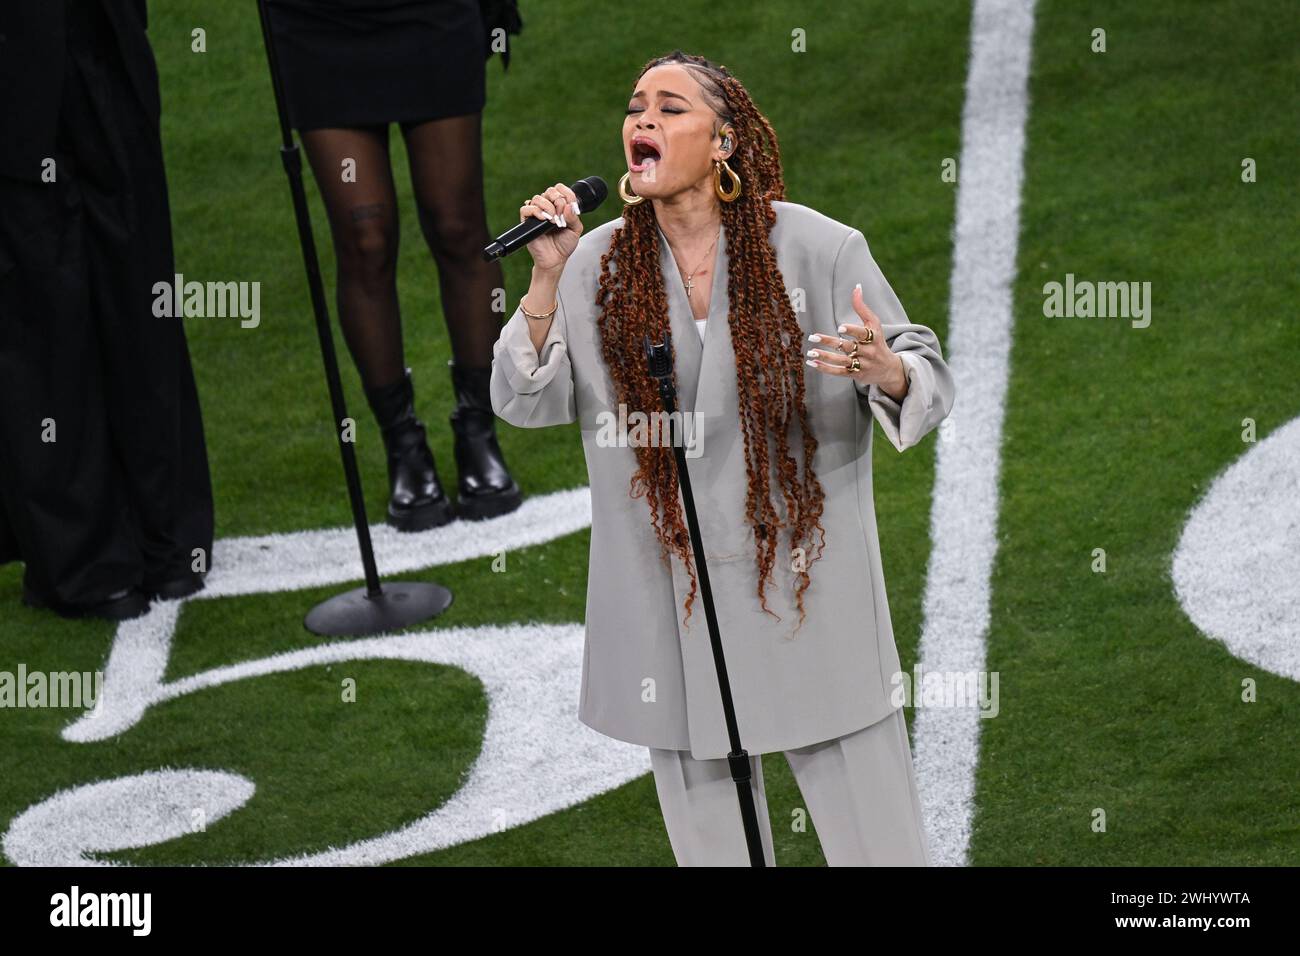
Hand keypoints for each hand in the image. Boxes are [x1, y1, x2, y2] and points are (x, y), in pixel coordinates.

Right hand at [520, 182, 584, 274]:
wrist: (555, 260)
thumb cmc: (564, 245)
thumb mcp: (575, 230)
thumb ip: (573, 217)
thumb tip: (568, 205)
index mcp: (560, 207)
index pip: (560, 189)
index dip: (567, 194)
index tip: (571, 205)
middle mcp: (548, 208)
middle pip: (549, 191)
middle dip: (558, 200)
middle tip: (561, 214)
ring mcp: (537, 214)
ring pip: (538, 198)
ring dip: (548, 206)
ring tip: (553, 220)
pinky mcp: (527, 221)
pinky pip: (526, 209)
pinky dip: (535, 211)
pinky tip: (543, 219)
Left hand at [805, 283, 907, 400]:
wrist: (888, 369)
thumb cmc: (878, 342)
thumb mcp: (874, 324)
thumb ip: (862, 307)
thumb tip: (857, 287)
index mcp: (873, 338)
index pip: (862, 334)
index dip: (852, 331)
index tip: (840, 327)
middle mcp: (868, 352)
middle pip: (847, 347)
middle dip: (830, 342)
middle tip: (814, 336)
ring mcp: (861, 364)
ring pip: (841, 361)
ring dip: (825, 356)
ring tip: (810, 351)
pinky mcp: (855, 375)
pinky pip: (839, 372)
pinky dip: (825, 368)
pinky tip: (812, 363)